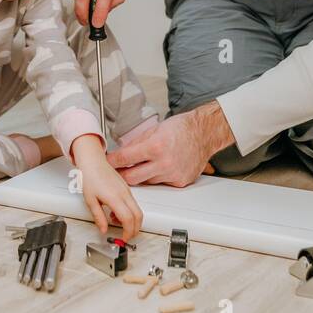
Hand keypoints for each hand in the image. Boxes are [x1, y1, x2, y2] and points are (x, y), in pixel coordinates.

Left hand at [71, 135, 143, 238]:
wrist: (93, 161)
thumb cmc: (90, 176)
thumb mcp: (90, 200)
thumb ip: (98, 217)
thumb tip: (103, 229)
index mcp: (115, 197)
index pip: (128, 219)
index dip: (127, 232)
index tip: (123, 239)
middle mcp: (124, 194)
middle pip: (138, 216)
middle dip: (134, 230)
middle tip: (126, 236)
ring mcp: (127, 190)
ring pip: (137, 210)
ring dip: (131, 221)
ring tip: (116, 222)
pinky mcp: (127, 188)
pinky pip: (133, 204)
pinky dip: (129, 213)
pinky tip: (116, 213)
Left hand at [106, 101, 231, 187]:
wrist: (204, 133)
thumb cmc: (182, 128)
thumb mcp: (154, 130)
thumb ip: (136, 143)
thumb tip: (121, 153)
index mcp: (156, 147)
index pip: (125, 158)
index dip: (112, 161)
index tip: (107, 162)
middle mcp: (164, 163)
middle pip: (132, 178)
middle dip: (122, 175)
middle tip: (118, 171)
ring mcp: (173, 174)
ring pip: (147, 181)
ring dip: (142, 175)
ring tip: (144, 165)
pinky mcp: (180, 182)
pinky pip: (162, 183)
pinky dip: (158, 177)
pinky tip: (161, 167)